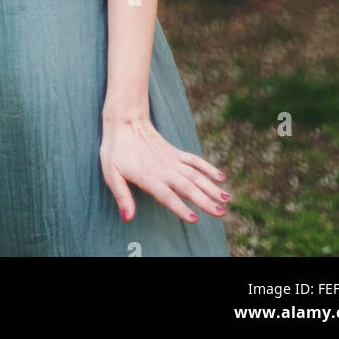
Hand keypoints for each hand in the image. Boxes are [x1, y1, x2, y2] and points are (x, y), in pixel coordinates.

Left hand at [100, 115, 229, 224]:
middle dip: (206, 201)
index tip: (195, 219)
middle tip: (221, 213)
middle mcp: (164, 170)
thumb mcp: (111, 174)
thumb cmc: (115, 150)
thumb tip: (127, 218)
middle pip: (188, 187)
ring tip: (227, 199)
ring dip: (212, 187)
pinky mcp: (175, 153)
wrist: (124, 120)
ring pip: (196, 175)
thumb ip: (122, 196)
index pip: (168, 196)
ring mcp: (172, 160)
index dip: (181, 208)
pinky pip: (194, 161)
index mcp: (149, 177)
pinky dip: (208, 168)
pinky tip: (221, 176)